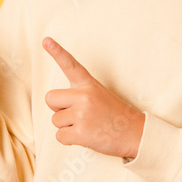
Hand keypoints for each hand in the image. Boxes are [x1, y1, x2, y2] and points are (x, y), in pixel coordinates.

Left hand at [42, 36, 144, 159]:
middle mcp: (84, 96)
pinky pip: (60, 136)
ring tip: (87, 126)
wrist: (136, 134)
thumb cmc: (115, 116)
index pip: (70, 65)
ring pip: (55, 120)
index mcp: (89, 85)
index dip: (57, 52)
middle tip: (77, 115)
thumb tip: (58, 107)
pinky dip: (69, 140)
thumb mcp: (100, 95)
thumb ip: (79, 95)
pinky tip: (85, 137)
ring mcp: (82, 114)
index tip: (46, 41)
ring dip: (66, 126)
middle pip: (50, 99)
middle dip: (58, 109)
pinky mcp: (81, 132)